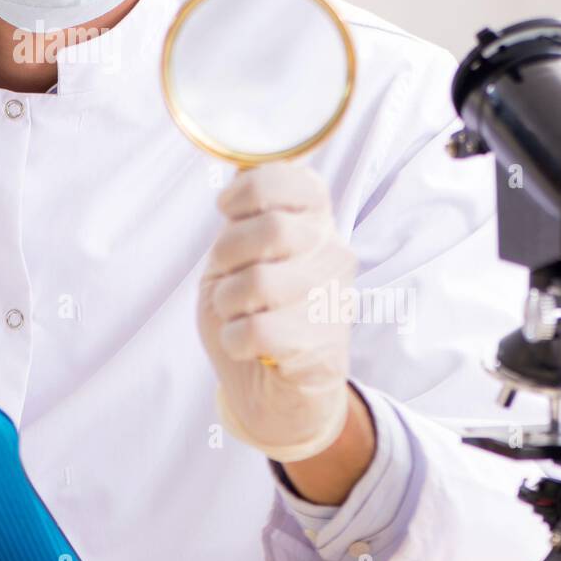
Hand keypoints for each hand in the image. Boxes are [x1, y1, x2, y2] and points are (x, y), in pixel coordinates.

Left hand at [198, 160, 357, 463]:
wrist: (274, 391)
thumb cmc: (253, 311)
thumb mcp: (240, 253)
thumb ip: (245, 215)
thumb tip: (240, 169)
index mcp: (316, 221)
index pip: (296, 179)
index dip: (249, 190)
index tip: (228, 210)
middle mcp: (333, 253)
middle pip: (272, 230)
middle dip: (228, 253)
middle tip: (227, 274)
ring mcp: (333, 300)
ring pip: (259, 282)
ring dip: (228, 302)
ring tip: (239, 314)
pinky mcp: (322, 347)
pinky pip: (258, 330)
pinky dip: (235, 339)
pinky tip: (246, 344)